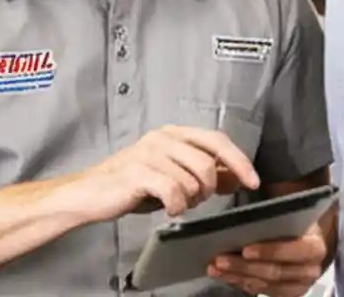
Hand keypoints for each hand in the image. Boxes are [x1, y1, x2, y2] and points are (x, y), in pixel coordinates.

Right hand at [70, 125, 260, 221]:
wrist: (90, 193)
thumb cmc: (130, 185)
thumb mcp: (171, 175)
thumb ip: (202, 173)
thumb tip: (235, 176)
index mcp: (173, 134)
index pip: (217, 140)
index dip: (239, 161)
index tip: (253, 181)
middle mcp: (163, 138)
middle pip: (209, 160)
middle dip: (211, 186)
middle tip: (200, 199)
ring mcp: (150, 153)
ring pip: (193, 178)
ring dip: (192, 198)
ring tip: (178, 203)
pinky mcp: (138, 172)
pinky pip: (174, 191)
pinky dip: (177, 205)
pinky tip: (168, 208)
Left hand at [207, 223, 327, 295]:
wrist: (307, 242)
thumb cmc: (294, 225)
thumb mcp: (290, 218)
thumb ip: (274, 220)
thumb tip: (245, 219)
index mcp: (314, 247)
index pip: (291, 251)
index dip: (269, 251)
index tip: (245, 250)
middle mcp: (310, 270)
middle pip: (274, 272)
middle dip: (244, 267)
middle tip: (220, 260)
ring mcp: (300, 286)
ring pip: (265, 284)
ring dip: (237, 277)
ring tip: (215, 269)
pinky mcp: (288, 294)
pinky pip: (262, 292)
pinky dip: (242, 284)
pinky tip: (226, 277)